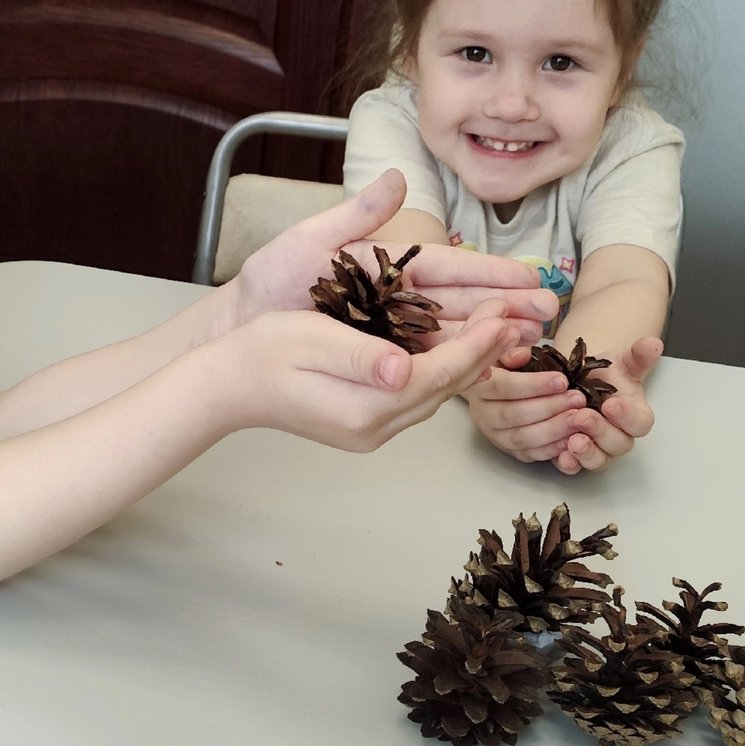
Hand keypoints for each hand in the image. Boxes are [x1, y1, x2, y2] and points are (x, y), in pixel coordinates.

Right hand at [204, 298, 527, 451]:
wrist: (229, 385)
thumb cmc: (264, 352)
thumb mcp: (308, 340)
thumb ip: (359, 355)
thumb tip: (401, 367)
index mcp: (365, 408)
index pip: (436, 375)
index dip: (475, 345)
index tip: (502, 314)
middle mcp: (375, 428)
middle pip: (444, 390)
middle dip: (483, 353)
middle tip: (515, 315)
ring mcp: (371, 431)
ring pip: (435, 396)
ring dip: (469, 363)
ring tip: (498, 328)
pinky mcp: (366, 424)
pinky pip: (419, 398)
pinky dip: (444, 372)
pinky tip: (458, 350)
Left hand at [226, 170, 558, 344]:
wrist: (238, 328)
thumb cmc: (270, 281)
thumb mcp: (309, 241)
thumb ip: (354, 215)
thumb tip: (396, 179)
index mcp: (389, 264)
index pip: (450, 267)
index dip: (489, 272)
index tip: (527, 275)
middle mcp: (398, 298)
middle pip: (462, 303)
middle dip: (506, 306)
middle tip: (547, 311)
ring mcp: (391, 332)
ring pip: (452, 335)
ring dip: (492, 337)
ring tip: (530, 338)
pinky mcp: (381, 361)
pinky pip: (426, 364)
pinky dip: (458, 365)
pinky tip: (489, 367)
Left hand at [465, 337, 662, 471]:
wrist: (580, 380)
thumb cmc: (606, 373)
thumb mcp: (622, 361)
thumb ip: (638, 355)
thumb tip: (654, 344)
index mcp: (636, 416)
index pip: (639, 423)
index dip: (627, 416)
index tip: (611, 404)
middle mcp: (620, 437)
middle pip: (618, 444)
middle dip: (600, 432)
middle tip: (581, 417)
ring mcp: (598, 449)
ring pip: (598, 460)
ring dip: (586, 453)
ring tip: (572, 441)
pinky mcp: (576, 456)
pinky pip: (575, 466)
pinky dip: (569, 463)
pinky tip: (560, 457)